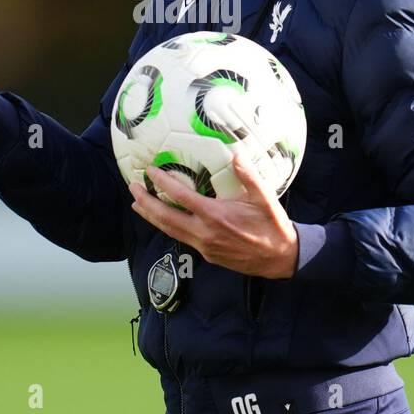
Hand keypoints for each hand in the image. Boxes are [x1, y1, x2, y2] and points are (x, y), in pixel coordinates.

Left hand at [129, 146, 299, 279]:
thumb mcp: (265, 198)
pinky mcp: (207, 255)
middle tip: (133, 187)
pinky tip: (163, 219)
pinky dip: (168, 227)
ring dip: (151, 217)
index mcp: (215, 216)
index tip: (151, 171)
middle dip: (146, 202)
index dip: (163, 182)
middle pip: (165, 217)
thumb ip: (249, 176)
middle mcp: (204, 233)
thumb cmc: (272, 225)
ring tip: (137, 204)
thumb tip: (235, 154)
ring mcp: (204, 247)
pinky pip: (182, 238)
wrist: (280, 258)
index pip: (181, 197)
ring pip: (169, 231)